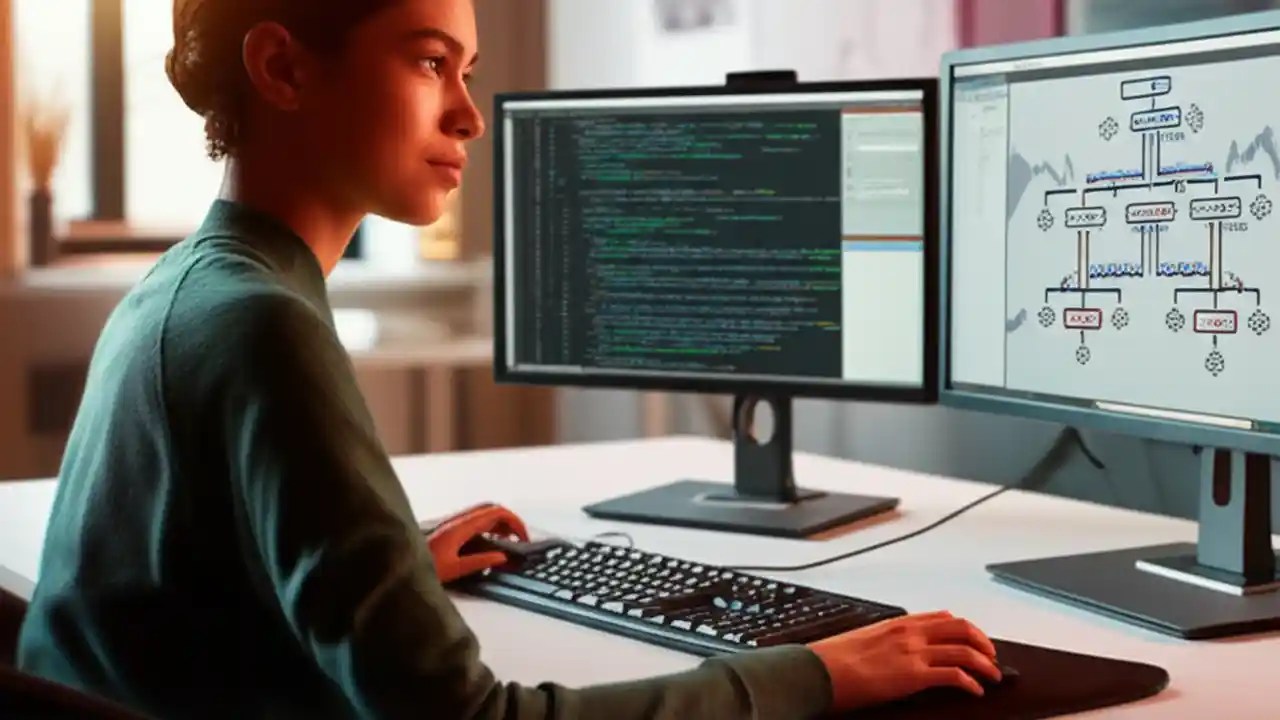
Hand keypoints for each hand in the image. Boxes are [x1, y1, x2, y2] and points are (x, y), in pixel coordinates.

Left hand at [425, 503, 528, 583]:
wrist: (396, 562)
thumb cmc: (422, 566)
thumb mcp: (454, 569)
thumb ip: (480, 561)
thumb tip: (502, 557)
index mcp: (461, 526)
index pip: (497, 513)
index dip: (515, 522)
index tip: (524, 538)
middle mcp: (458, 520)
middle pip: (492, 508)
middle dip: (511, 520)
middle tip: (520, 538)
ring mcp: (453, 522)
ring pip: (484, 512)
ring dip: (500, 522)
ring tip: (510, 540)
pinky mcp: (449, 528)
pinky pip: (475, 520)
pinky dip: (489, 525)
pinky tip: (490, 541)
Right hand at [809, 611, 1000, 712]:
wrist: (819, 670)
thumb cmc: (835, 658)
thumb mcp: (866, 639)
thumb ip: (889, 640)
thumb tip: (900, 651)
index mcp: (899, 623)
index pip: (943, 617)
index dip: (966, 628)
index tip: (974, 640)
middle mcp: (910, 633)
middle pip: (962, 628)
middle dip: (984, 643)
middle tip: (992, 658)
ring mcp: (913, 653)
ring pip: (965, 651)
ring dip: (986, 665)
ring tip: (992, 677)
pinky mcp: (914, 675)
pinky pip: (954, 676)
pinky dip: (971, 683)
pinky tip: (974, 691)